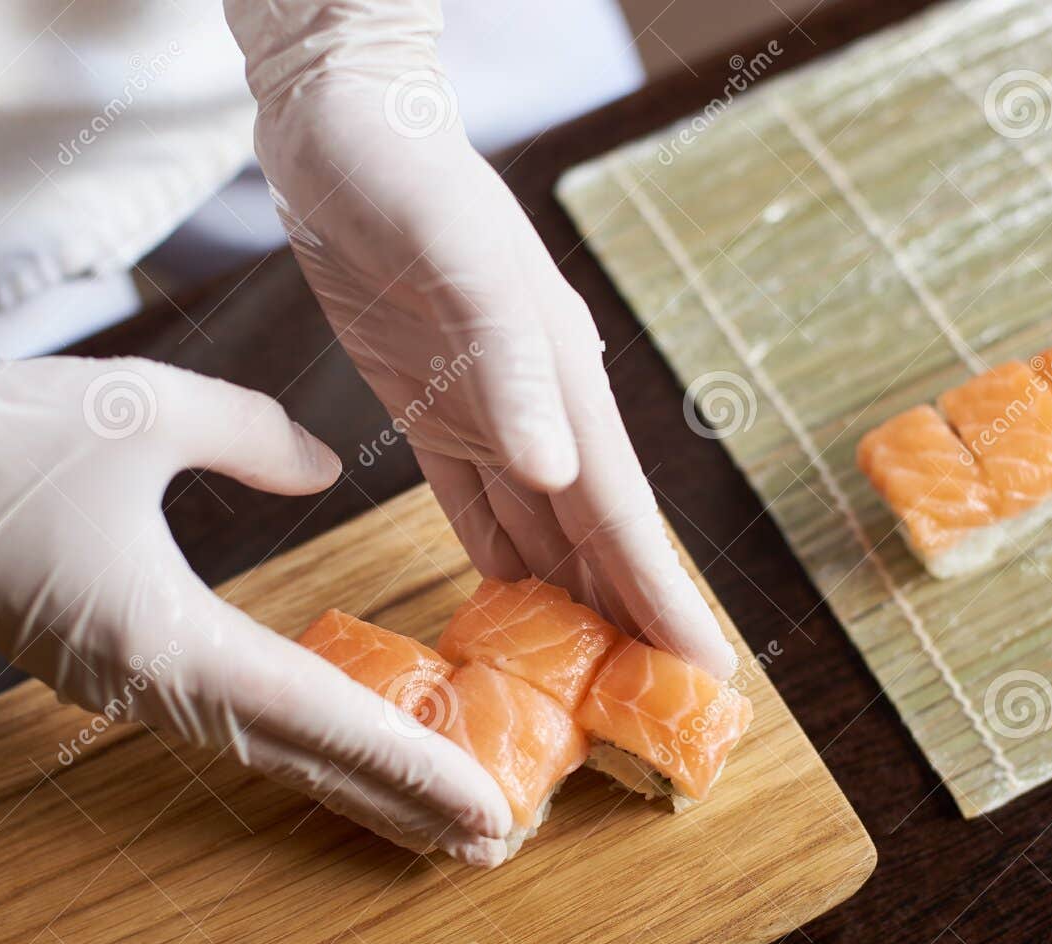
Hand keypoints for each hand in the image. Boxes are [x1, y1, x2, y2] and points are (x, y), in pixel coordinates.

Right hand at [0, 310, 512, 865]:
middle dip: (400, 802)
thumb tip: (325, 464)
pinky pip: (225, 724)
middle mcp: (152, 687)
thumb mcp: (143, 409)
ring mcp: (125, 688)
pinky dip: (297, 745)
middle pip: (303, 759)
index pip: (322, 714)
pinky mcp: (109, 670)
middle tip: (490, 840)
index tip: (485, 805)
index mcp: (168, 638)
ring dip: (353, 785)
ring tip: (433, 814)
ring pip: (266, 751)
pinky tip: (337, 748)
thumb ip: (255, 435)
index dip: (413, 762)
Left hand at [225, 0, 735, 677]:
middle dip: (629, 620)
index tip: (707, 672)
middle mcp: (540, 411)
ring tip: (590, 680)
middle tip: (656, 706)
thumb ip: (513, 371)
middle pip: (594, 538)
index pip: (623, 515)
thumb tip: (562, 474)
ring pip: (542, 533)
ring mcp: (489, 414)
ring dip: (569, 603)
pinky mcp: (432, 413)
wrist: (345, 128)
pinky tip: (509, 604)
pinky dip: (498, 562)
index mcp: (562, 383)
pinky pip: (474, 508)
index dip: (662, 597)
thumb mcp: (461, 265)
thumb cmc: (410, 183)